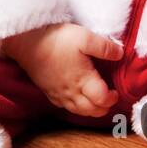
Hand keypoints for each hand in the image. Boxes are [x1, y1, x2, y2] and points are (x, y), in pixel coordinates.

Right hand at [2, 23, 122, 117]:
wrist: (26, 42)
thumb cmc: (56, 39)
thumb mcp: (85, 37)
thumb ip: (105, 47)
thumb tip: (120, 55)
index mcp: (83, 80)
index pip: (102, 100)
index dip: (112, 99)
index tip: (116, 91)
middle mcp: (71, 92)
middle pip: (91, 110)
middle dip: (103, 108)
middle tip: (109, 97)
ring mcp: (58, 94)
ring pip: (78, 111)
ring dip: (90, 110)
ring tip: (96, 100)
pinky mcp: (48, 91)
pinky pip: (64, 106)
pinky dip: (75, 107)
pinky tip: (76, 99)